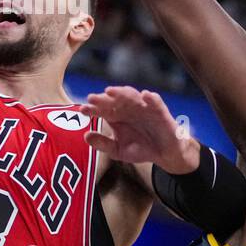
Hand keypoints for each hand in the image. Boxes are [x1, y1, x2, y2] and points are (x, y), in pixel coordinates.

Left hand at [82, 86, 200, 173]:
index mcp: (116, 115)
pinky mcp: (160, 112)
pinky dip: (151, 98)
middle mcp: (128, 108)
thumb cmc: (140, 148)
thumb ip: (103, 144)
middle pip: (114, 99)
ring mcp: (144, 108)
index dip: (92, 108)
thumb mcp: (118, 150)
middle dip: (103, 98)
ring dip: (121, 92)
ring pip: (131, 96)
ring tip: (109, 91)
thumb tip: (86, 136)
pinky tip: (144, 95)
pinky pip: (156, 102)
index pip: (102, 109)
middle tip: (91, 98)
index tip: (82, 110)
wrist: (164, 154)